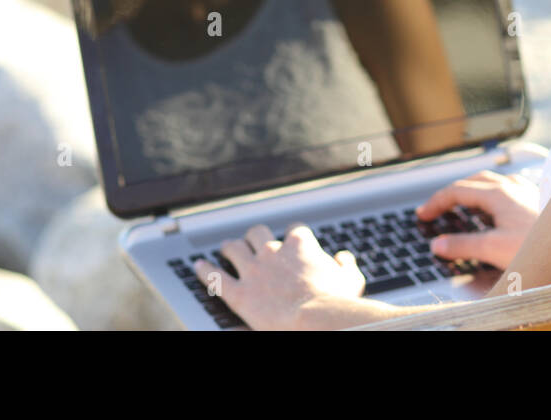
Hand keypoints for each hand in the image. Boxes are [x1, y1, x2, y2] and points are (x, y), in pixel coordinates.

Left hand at [192, 223, 366, 329]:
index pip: (294, 230)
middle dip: (255, 236)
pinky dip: (205, 270)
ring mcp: (253, 271)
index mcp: (300, 246)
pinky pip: (214, 276)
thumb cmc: (336, 304)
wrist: (313, 321)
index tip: (293, 241)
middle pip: (258, 232)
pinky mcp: (239, 293)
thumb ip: (347, 266)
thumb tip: (344, 258)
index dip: (293, 235)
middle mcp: (273, 251)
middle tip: (253, 241)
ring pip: (234, 248)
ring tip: (226, 249)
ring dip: (230, 248)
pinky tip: (198, 267)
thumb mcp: (351, 281)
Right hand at [416, 169, 540, 269]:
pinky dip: (492, 197)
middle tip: (438, 209)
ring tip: (464, 207)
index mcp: (498, 194)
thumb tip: (438, 244)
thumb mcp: (494, 249)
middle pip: (473, 181)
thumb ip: (463, 245)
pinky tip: (498, 211)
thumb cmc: (540, 246)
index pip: (457, 190)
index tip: (423, 215)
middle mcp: (512, 187)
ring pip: (492, 183)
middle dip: (452, 193)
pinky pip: (508, 190)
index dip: (436, 202)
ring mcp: (526, 192)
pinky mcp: (537, 201)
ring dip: (473, 192)